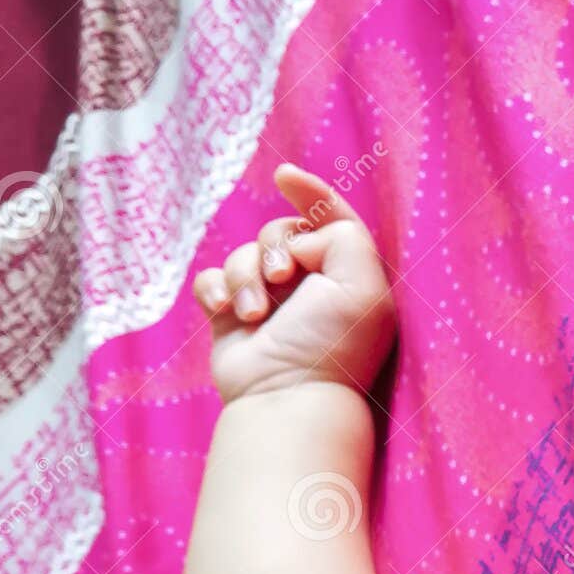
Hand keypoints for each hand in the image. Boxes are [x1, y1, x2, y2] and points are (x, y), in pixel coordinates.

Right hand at [194, 162, 395, 403]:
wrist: (285, 397)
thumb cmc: (330, 346)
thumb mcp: (361, 283)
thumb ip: (343, 234)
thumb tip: (300, 237)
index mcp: (348, 277)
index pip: (330, 219)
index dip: (310, 193)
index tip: (285, 176)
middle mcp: (311, 287)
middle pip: (280, 231)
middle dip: (274, 247)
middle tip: (281, 281)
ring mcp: (270, 302)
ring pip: (243, 252)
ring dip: (245, 275)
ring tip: (254, 314)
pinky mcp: (233, 317)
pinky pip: (211, 279)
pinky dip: (216, 290)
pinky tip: (226, 312)